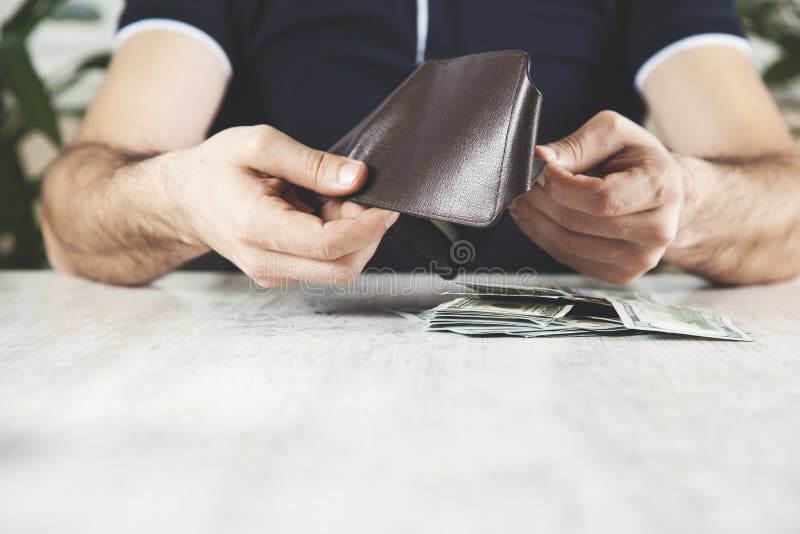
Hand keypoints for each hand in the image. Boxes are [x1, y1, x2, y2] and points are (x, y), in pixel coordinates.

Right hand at [171, 125, 398, 285]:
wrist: (183, 199)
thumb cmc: (216, 168)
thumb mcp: (261, 145)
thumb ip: (312, 163)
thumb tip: (357, 178)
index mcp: (257, 228)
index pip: (329, 245)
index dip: (367, 228)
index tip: (383, 205)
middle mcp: (265, 262)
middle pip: (341, 267)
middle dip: (365, 234)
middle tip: (356, 196)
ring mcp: (272, 274)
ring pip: (337, 268)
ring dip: (350, 236)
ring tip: (330, 199)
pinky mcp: (280, 275)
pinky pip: (323, 265)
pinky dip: (336, 240)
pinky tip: (318, 212)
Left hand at [509, 111, 683, 284]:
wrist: (664, 193)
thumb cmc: (637, 159)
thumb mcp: (614, 132)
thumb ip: (577, 144)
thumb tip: (540, 159)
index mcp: (660, 188)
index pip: (599, 198)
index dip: (560, 185)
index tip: (540, 169)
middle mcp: (656, 230)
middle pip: (578, 223)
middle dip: (541, 201)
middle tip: (523, 183)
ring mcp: (640, 258)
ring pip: (568, 245)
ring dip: (535, 221)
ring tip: (522, 200)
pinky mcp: (622, 274)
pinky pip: (569, 258)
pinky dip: (542, 237)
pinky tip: (534, 218)